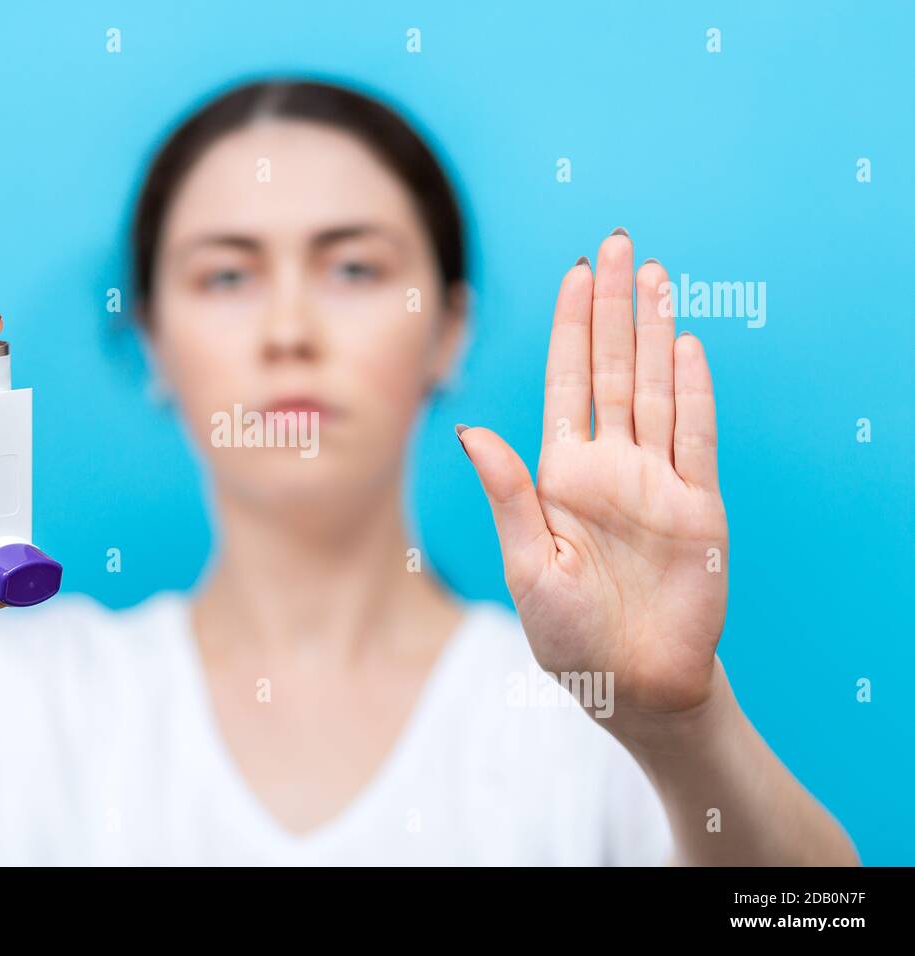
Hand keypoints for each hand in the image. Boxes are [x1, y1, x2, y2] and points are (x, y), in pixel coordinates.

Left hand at [458, 230, 727, 721]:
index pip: (569, 384)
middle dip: (614, 307)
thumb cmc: (571, 635)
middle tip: (619, 244)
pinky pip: (696, 437)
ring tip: (655, 274)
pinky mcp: (699, 507)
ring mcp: (657, 482)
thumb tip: (470, 429)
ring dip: (655, 332)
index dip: (574, 328)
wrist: (635, 687)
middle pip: (614, 370)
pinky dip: (692, 391)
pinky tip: (685, 343)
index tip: (578, 273)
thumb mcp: (529, 564)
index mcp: (561, 476)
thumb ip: (509, 493)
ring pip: (656, 389)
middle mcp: (610, 467)